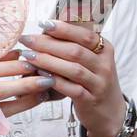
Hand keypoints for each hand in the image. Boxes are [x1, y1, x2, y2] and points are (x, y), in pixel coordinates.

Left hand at [18, 19, 123, 136]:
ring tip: (29, 56)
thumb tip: (46, 30)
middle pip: (75, 51)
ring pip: (73, 69)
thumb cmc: (93, 82)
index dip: (64, 29)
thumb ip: (74, 47)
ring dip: (48, 61)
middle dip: (48, 44)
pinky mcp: (91, 100)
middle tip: (27, 39)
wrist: (108, 112)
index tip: (43, 24)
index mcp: (105, 49)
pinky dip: (55, 81)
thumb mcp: (91, 61)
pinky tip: (40, 76)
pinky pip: (72, 89)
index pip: (84, 35)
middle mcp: (105, 65)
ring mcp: (99, 83)